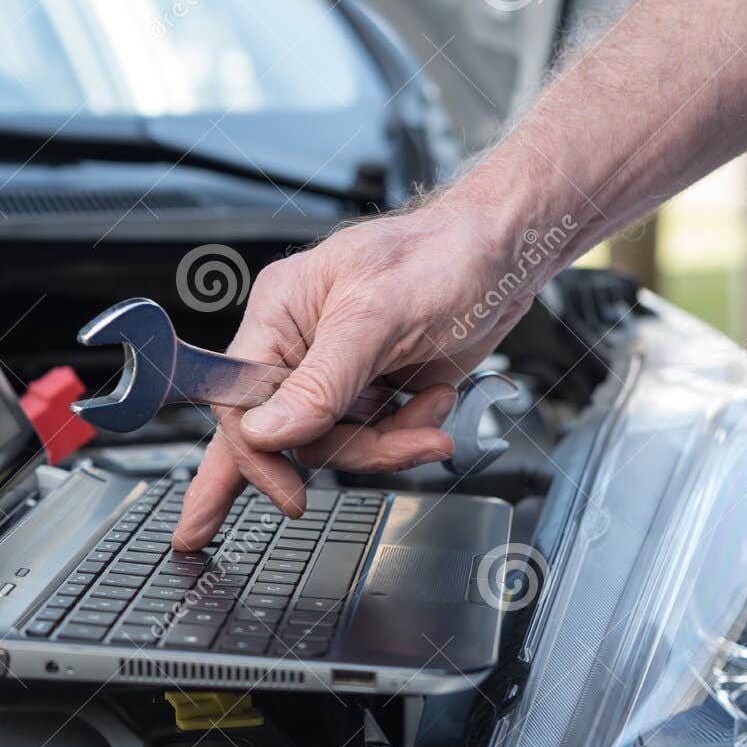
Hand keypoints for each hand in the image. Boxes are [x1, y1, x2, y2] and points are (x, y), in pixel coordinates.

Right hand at [172, 208, 533, 549]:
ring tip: (429, 420)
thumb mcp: (378, 317)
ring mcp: (337, 372)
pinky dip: (408, 435)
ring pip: (335, 443)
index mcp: (280, 313)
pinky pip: (372, 440)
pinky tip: (433, 404)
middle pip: (287, 433)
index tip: (284, 492)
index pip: (240, 398)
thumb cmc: (442, 254)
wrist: (507, 256)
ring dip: (387, 443)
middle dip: (338, 452)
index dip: (256, 452)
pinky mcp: (372, 391)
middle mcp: (300, 345)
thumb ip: (320, 381)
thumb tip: (266, 432)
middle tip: (345, 477)